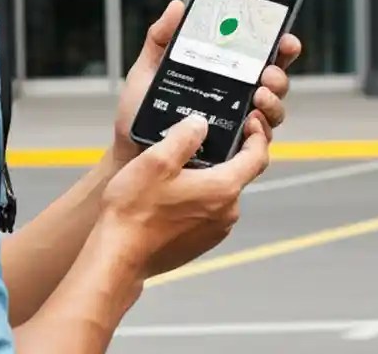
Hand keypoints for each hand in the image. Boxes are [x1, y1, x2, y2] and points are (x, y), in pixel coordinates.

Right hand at [100, 113, 270, 278]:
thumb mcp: (156, 160)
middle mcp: (227, 213)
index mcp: (222, 189)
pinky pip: (208, 213)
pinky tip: (169, 197)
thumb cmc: (135, 209)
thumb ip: (184, 137)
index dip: (258, 136)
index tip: (251, 121)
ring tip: (176, 171)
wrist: (119, 256)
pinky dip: (196, 200)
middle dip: (224, 156)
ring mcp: (215, 231)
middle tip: (197, 142)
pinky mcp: (201, 243)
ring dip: (206, 179)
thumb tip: (201, 124)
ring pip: (220, 194)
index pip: (257, 157)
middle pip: (237, 175)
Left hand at [111, 0, 302, 166]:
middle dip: (279, 74)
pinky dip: (261, 133)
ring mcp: (236, 126)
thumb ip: (161, 38)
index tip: (284, 38)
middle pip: (273, 83)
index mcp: (221, 75)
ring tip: (258, 95)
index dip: (279, 47)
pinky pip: (258, 145)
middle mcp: (235, 99)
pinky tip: (250, 123)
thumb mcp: (147, 69)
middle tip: (268, 72)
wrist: (126, 154)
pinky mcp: (232, 153)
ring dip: (273, 102)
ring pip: (272, 112)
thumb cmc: (137, 113)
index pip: (259, 57)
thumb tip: (178, 6)